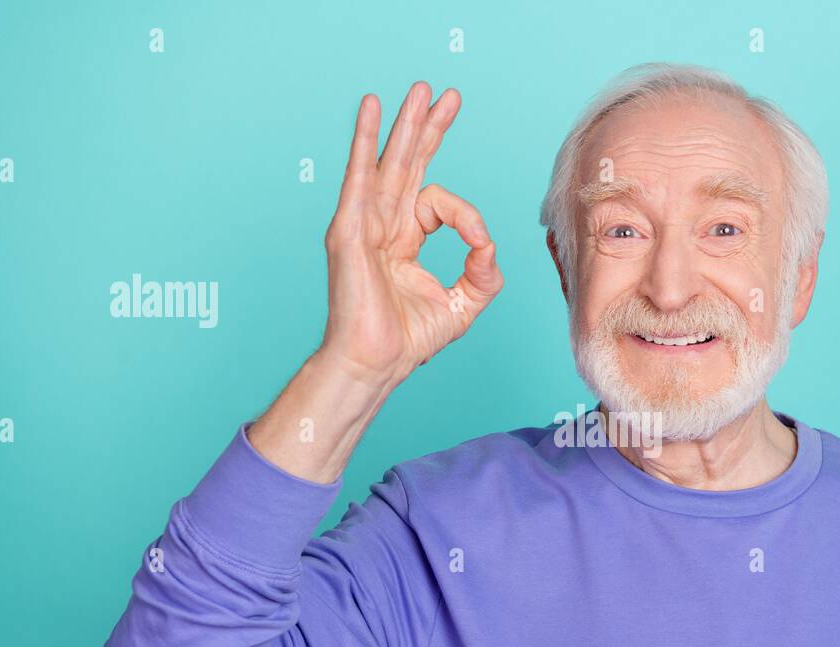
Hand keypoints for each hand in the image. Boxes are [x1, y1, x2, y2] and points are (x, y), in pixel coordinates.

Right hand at [319, 83, 502, 388]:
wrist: (376, 363)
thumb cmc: (409, 340)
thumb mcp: (463, 303)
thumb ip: (483, 271)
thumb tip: (490, 243)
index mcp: (403, 241)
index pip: (436, 202)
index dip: (465, 216)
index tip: (479, 241)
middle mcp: (381, 226)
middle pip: (408, 165)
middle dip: (428, 128)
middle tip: (447, 94)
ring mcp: (362, 226)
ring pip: (388, 163)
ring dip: (404, 124)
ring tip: (420, 90)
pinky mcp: (349, 231)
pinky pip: (360, 178)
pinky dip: (364, 142)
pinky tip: (371, 111)